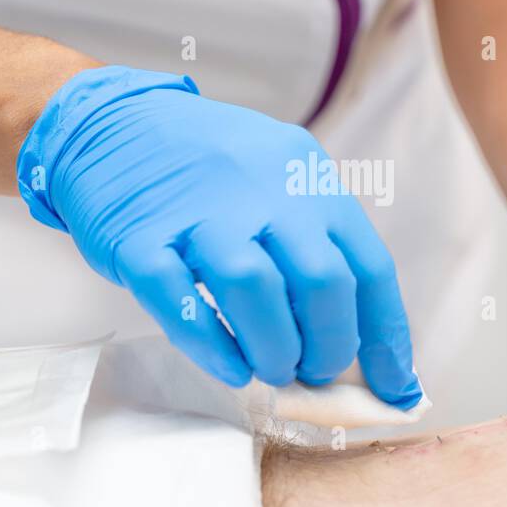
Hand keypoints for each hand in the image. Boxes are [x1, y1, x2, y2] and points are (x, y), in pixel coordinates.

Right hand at [17, 66, 420, 406]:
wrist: (112, 121)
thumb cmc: (208, 167)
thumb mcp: (278, 177)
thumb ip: (314, 241)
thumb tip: (356, 336)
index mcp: (306, 179)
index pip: (368, 267)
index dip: (386, 337)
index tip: (394, 385)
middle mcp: (260, 191)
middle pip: (321, 282)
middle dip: (329, 346)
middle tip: (314, 371)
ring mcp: (197, 214)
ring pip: (254, 291)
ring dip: (274, 350)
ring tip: (270, 368)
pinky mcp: (138, 240)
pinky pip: (181, 303)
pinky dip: (213, 347)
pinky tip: (229, 367)